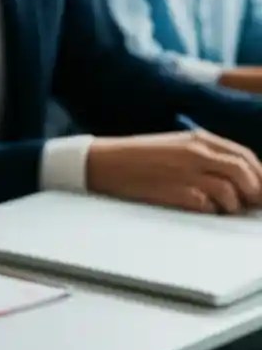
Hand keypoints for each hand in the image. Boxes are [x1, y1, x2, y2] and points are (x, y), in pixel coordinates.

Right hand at [87, 131, 261, 213]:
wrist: (103, 162)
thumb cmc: (140, 156)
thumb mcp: (176, 146)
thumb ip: (207, 154)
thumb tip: (240, 174)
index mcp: (198, 139)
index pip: (245, 156)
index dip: (260, 175)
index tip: (260, 190)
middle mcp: (196, 153)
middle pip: (244, 172)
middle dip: (254, 191)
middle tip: (251, 204)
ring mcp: (185, 172)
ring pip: (230, 192)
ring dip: (232, 205)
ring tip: (222, 208)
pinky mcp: (174, 191)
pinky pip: (207, 206)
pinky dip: (210, 210)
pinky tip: (200, 209)